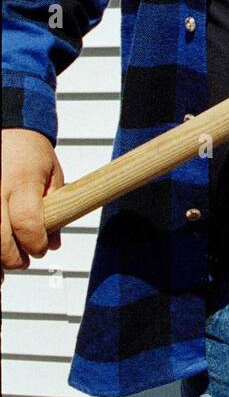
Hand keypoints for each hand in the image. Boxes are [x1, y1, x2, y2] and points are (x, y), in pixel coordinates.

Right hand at [1, 128, 63, 276]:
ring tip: (5, 267)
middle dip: (13, 258)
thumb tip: (54, 243)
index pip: (28, 222)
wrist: (6, 130)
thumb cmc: (29, 151)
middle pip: (0, 238)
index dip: (36, 243)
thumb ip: (56, 208)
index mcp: (22, 182)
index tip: (41, 248)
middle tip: (23, 261)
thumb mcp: (52, 174)